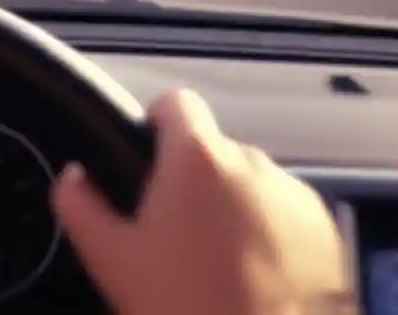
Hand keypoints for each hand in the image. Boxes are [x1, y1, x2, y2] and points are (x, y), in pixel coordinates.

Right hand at [53, 90, 352, 314]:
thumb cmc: (188, 307)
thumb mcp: (112, 260)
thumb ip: (80, 205)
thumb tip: (72, 179)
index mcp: (196, 158)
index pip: (175, 102)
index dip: (155, 125)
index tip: (146, 159)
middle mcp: (252, 162)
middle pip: (211, 149)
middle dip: (191, 181)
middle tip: (172, 233)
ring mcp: (295, 194)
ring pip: (249, 183)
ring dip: (231, 206)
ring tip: (214, 261)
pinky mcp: (325, 228)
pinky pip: (284, 213)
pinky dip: (267, 232)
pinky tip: (250, 275)